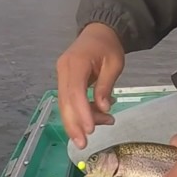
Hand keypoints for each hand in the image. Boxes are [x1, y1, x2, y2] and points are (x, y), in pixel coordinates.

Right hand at [56, 23, 125, 149]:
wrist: (99, 31)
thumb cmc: (108, 46)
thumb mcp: (114, 63)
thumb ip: (105, 86)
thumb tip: (103, 108)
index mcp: (76, 63)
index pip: (75, 92)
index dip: (81, 112)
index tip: (90, 129)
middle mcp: (64, 70)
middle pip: (65, 102)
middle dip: (73, 125)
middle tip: (83, 144)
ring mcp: (62, 75)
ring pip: (65, 105)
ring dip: (79, 120)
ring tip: (103, 124)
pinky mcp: (65, 81)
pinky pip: (69, 101)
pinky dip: (81, 112)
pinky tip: (97, 117)